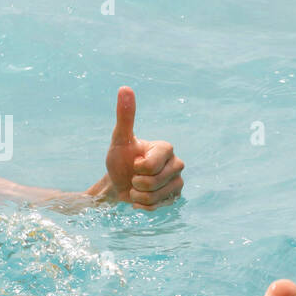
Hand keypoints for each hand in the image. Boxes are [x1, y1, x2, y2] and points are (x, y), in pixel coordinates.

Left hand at [104, 86, 183, 210]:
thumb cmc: (120, 159)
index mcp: (166, 148)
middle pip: (154, 182)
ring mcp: (178, 182)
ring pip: (156, 196)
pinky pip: (158, 207)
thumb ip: (125, 116)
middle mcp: (177, 164)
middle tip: (133, 176)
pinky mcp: (175, 198)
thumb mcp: (120, 139)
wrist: (118, 184)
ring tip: (136, 187)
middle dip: (137, 183)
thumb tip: (125, 88)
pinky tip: (141, 198)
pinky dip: (143, 205)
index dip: (137, 168)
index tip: (134, 163)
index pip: (152, 165)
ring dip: (139, 195)